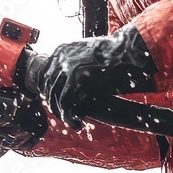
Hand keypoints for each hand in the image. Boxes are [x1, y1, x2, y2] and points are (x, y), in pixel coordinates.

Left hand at [34, 24, 156, 129]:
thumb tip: (66, 79)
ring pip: (55, 96)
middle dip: (52, 103)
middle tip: (61, 113)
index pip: (44, 72)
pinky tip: (76, 122)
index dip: (47, 89)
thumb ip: (74, 62)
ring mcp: (68, 69)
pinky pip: (66, 103)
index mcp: (62, 50)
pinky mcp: (78, 81)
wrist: (128, 52)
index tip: (52, 100)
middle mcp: (61, 58)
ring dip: (61, 112)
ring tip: (70, 121)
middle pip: (47, 86)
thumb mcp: (87, 52)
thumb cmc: (113, 53)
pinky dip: (68, 116)